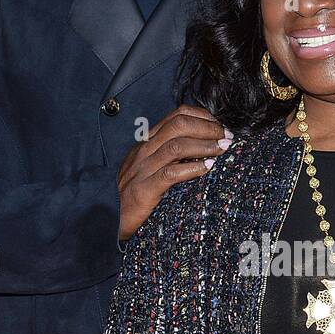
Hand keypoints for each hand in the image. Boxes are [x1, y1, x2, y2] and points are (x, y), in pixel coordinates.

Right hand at [117, 105, 233, 240]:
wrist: (107, 217)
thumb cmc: (134, 194)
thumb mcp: (152, 167)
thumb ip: (171, 155)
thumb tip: (203, 148)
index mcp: (148, 142)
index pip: (177, 116)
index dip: (203, 116)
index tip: (221, 125)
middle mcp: (145, 150)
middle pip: (179, 125)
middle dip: (208, 127)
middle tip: (227, 136)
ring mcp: (143, 168)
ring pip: (177, 145)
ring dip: (206, 145)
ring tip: (223, 149)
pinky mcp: (144, 189)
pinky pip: (171, 173)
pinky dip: (193, 168)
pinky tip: (208, 167)